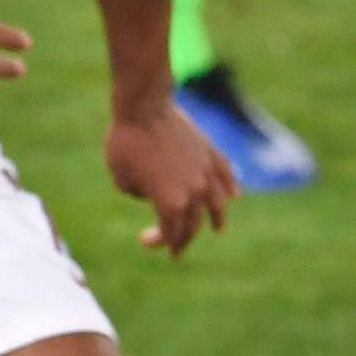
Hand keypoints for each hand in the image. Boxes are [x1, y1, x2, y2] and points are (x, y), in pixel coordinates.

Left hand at [104, 98, 234, 254]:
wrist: (144, 108)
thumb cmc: (126, 145)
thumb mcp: (122, 180)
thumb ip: (141, 194)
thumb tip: (153, 192)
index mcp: (171, 203)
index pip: (171, 233)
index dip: (161, 242)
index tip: (148, 242)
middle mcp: (194, 192)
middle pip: (193, 223)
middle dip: (183, 238)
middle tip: (176, 248)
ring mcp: (206, 171)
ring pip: (218, 202)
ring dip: (218, 218)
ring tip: (218, 228)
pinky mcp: (210, 151)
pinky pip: (225, 173)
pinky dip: (230, 186)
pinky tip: (233, 194)